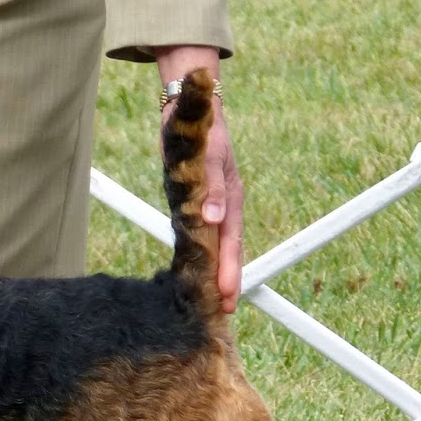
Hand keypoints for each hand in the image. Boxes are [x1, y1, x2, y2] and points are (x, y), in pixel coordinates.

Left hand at [154, 46, 242, 313]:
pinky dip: (208, 255)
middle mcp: (226, 206)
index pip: (231, 242)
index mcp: (231, 198)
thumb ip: (212, 189)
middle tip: (225, 312)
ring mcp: (216, 205)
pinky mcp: (201, 202)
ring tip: (218, 301)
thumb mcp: (207, 156)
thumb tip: (216, 220)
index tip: (228, 298)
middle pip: (229, 250)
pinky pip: (207, 234)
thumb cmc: (199, 131)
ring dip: (219, 272)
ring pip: (220, 245)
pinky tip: (203, 272)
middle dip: (228, 280)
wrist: (190, 108)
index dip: (229, 271)